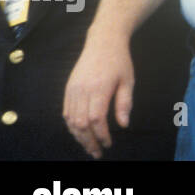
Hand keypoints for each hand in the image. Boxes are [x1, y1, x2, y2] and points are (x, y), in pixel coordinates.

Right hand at [63, 33, 135, 158]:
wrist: (103, 42)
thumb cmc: (119, 61)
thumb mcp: (128, 80)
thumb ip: (124, 103)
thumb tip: (123, 125)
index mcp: (99, 88)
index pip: (96, 119)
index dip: (101, 135)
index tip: (108, 144)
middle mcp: (82, 90)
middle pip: (80, 124)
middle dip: (88, 141)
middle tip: (97, 153)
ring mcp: (72, 90)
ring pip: (70, 120)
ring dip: (78, 136)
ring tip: (88, 147)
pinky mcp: (68, 89)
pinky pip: (66, 113)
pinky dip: (72, 126)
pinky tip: (80, 133)